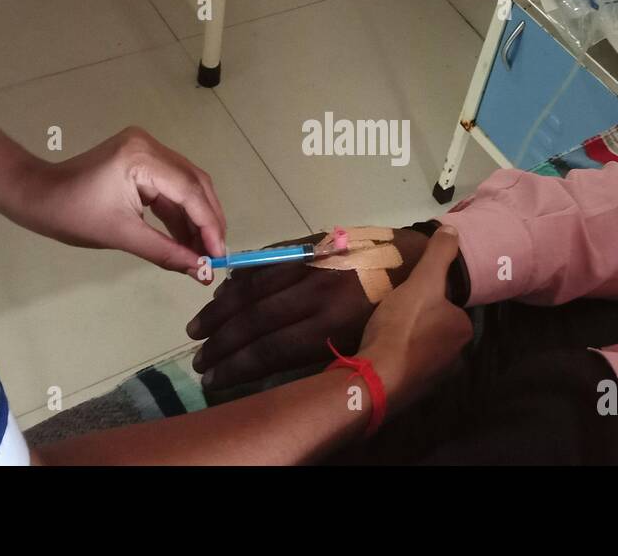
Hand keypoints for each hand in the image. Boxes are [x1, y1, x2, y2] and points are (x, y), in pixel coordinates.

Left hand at [12, 127, 225, 281]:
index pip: (189, 190)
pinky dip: (180, 214)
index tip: (219, 256)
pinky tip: (187, 240)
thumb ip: (167, 252)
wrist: (36, 195)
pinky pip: (171, 188)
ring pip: (187, 187)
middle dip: (209, 222)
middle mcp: (150, 146)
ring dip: (196, 220)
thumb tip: (201, 272)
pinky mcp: (143, 160)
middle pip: (195, 184)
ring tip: (205, 253)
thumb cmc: (71, 214)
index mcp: (142, 157)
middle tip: (217, 257)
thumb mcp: (122, 236)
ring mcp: (147, 150)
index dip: (209, 225)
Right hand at [188, 227, 431, 388]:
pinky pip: (270, 257)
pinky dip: (244, 274)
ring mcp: (313, 262)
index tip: (212, 378)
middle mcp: (317, 291)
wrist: (420, 258)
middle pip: (255, 319)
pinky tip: (224, 289)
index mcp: (333, 323)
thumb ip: (320, 351)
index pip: (270, 348)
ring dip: (222, 309)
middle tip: (197, 355)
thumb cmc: (397, 313)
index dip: (236, 365)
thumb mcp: (365, 340)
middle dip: (221, 340)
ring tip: (199, 327)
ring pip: (256, 286)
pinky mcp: (313, 241)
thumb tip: (270, 364)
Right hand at [357, 226, 471, 410]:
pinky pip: (405, 368)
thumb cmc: (404, 325)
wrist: (376, 376)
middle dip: (418, 322)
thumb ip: (438, 255)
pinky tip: (378, 351)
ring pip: (420, 350)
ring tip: (383, 330)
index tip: (409, 296)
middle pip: (434, 329)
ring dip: (405, 342)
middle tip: (393, 311)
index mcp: (463, 330)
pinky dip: (394, 360)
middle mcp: (456, 357)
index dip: (429, 298)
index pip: (449, 307)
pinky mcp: (412, 392)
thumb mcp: (422, 281)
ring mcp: (434, 378)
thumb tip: (452, 230)